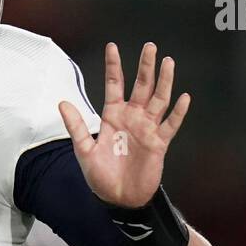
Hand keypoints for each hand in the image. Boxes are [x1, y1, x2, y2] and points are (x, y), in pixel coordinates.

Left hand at [58, 42, 190, 208]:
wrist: (119, 198)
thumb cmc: (99, 176)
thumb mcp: (83, 150)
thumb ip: (76, 126)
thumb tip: (61, 103)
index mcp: (112, 116)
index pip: (114, 85)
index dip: (114, 66)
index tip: (112, 46)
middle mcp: (131, 118)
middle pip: (141, 86)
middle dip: (145, 66)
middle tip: (150, 46)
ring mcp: (147, 129)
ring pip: (159, 99)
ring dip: (164, 81)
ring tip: (168, 62)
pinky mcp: (159, 143)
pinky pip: (171, 124)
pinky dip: (177, 112)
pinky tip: (183, 97)